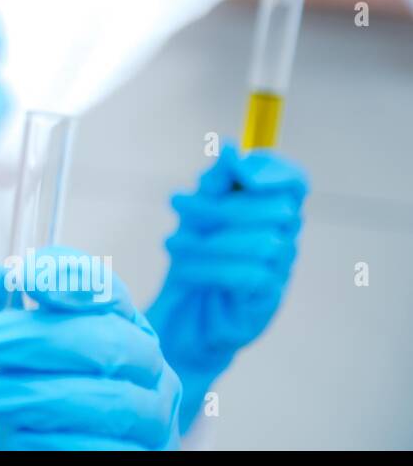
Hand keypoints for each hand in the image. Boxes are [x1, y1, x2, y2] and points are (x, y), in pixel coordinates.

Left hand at [0, 247, 181, 450]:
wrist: (5, 454)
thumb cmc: (6, 404)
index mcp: (117, 326)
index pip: (107, 290)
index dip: (69, 276)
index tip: (22, 274)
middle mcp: (145, 368)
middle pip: (109, 339)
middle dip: (35, 337)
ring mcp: (151, 419)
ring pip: (112, 398)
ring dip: (37, 394)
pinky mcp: (143, 459)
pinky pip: (105, 449)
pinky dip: (56, 441)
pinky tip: (17, 437)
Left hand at [147, 146, 307, 432]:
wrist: (183, 318)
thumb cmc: (194, 258)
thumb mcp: (196, 214)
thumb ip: (216, 182)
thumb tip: (230, 147)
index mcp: (270, 210)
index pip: (295, 181)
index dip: (274, 171)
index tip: (239, 172)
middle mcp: (284, 237)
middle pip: (273, 209)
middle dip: (218, 205)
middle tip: (174, 204)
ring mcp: (280, 270)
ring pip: (260, 243)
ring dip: (205, 241)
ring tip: (170, 244)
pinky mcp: (267, 299)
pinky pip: (248, 275)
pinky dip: (209, 268)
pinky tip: (182, 269)